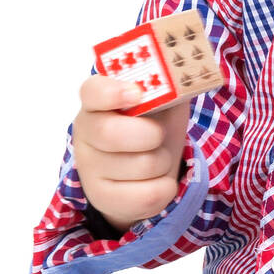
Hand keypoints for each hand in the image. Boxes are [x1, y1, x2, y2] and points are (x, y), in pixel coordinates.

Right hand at [72, 75, 189, 233]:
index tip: (136, 93)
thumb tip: (187, 75)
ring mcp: (89, 166)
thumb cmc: (153, 122)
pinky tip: (159, 180)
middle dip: (150, 134)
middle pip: (110, 133)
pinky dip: (165, 188)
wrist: (146, 168)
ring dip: (163, 161)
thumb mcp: (163, 97)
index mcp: (98, 99)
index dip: (112, 92)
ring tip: (158, 156)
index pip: (93, 91)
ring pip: (139, 166)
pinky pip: (145, 196)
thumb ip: (171, 83)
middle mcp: (86, 131)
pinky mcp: (102, 197)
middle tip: (159, 134)